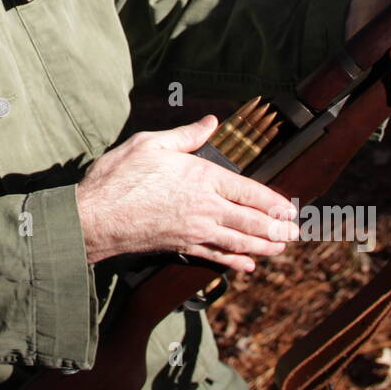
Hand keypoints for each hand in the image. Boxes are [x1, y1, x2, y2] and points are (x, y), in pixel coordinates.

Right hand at [75, 114, 299, 268]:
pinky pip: (215, 256)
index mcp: (202, 178)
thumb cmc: (119, 177)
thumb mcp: (151, 143)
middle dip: (277, 229)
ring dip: (263, 247)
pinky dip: (234, 262)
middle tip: (295, 234)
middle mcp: (205, 208)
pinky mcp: (181, 246)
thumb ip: (186, 135)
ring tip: (281, 249)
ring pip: (238, 242)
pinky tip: (246, 267)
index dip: (273, 202)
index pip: (249, 192)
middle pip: (251, 222)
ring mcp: (194, 230)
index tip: (290, 209)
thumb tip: (211, 122)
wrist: (95, 217)